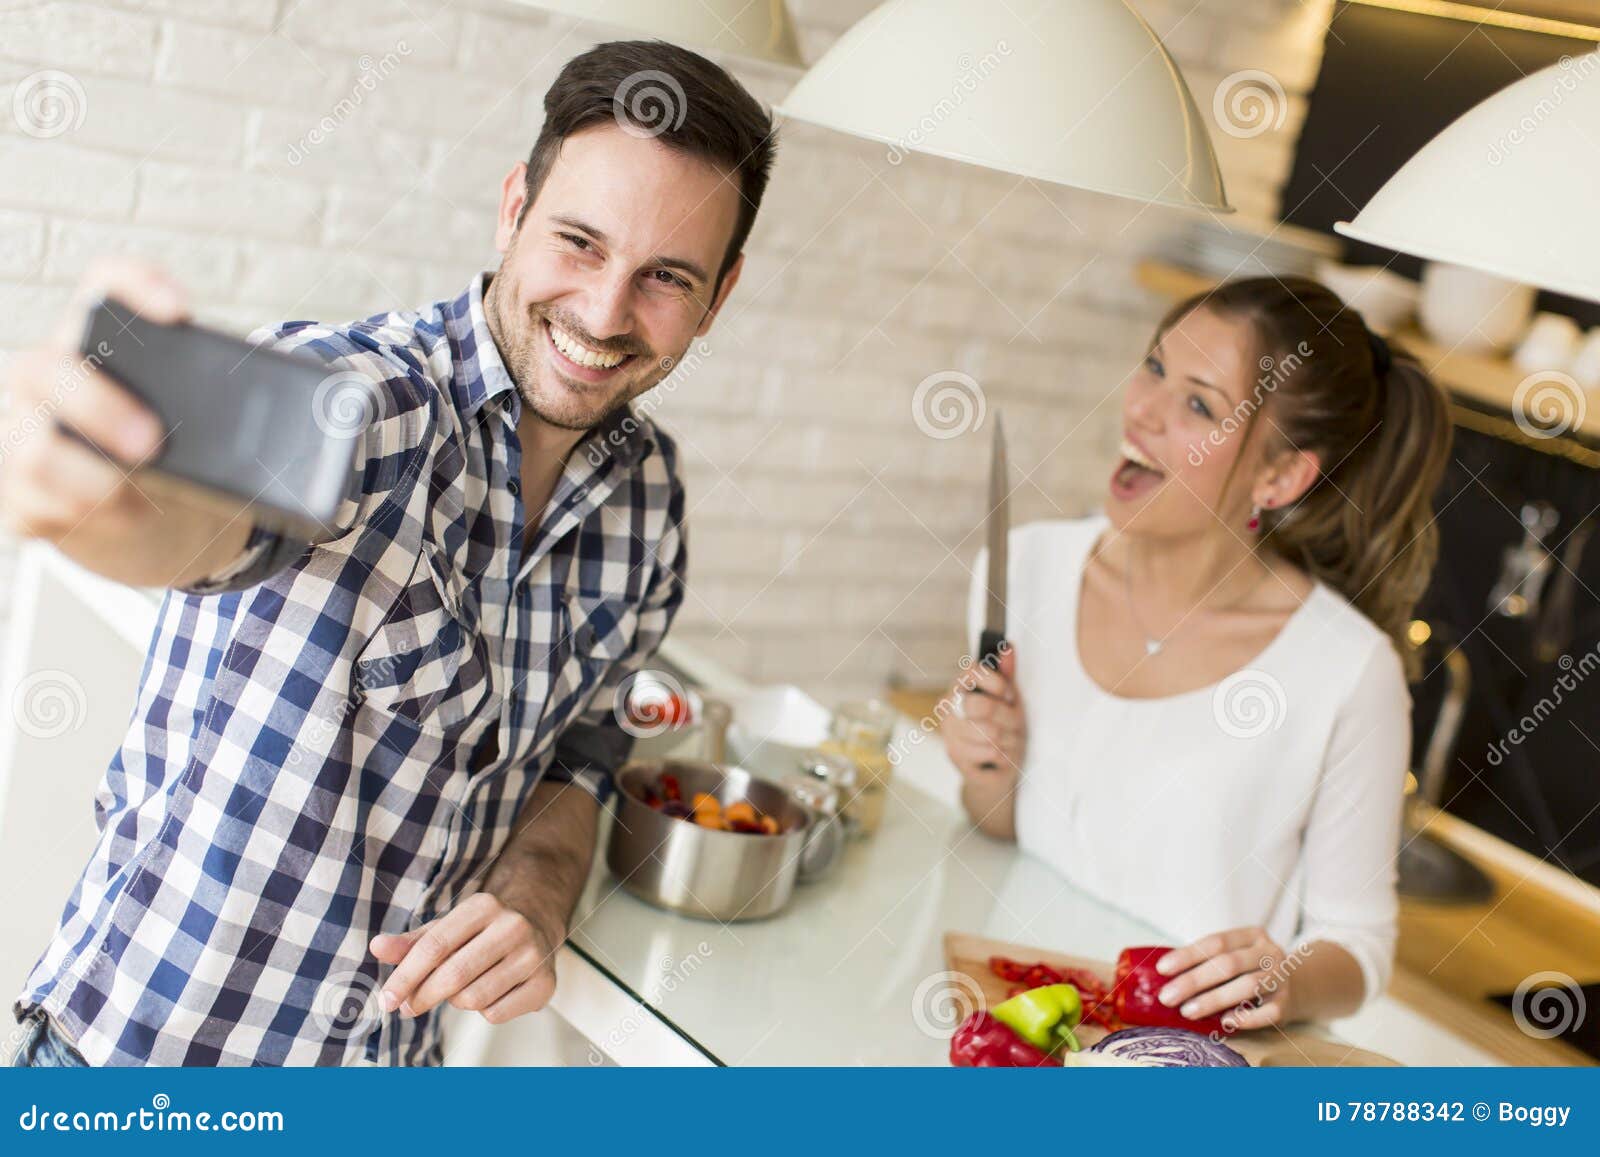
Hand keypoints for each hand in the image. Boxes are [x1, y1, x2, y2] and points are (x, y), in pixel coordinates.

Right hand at [0, 257, 250, 585]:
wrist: (150, 516)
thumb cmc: (181, 450)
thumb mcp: (209, 423)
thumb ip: (235, 406)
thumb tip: (329, 408)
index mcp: (102, 341)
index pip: (107, 285)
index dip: (137, 285)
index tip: (181, 313)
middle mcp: (50, 377)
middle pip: (50, 368)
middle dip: (100, 407)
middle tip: (152, 443)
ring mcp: (25, 433)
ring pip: (33, 448)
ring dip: (94, 478)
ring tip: (141, 493)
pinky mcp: (21, 493)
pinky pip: (36, 501)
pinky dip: (88, 514)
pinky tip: (126, 515)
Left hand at [369, 891, 559, 1024]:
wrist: (536, 924)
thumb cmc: (481, 931)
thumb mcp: (446, 928)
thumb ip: (411, 942)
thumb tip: (377, 947)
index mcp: (483, 906)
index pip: (435, 946)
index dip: (406, 976)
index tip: (387, 999)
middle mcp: (513, 926)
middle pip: (454, 975)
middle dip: (423, 996)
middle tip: (408, 1007)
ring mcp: (533, 955)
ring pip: (474, 998)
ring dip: (457, 1001)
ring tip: (462, 988)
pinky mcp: (545, 984)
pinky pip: (497, 1014)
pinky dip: (484, 1011)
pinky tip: (490, 993)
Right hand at [942, 646, 1026, 782]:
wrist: (994, 770)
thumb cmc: (1002, 730)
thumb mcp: (1009, 700)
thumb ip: (1007, 673)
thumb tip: (1008, 647)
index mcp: (960, 685)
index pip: (974, 671)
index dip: (999, 684)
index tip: (1008, 695)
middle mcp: (948, 705)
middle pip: (983, 706)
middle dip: (1008, 718)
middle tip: (1013, 724)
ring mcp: (949, 731)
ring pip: (991, 733)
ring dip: (1009, 740)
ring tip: (1007, 742)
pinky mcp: (955, 755)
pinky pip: (991, 752)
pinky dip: (1004, 757)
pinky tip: (999, 757)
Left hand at [1154, 926, 1292, 1030]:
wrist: (1298, 987)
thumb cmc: (1250, 971)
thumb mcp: (1235, 956)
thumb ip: (1207, 962)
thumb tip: (1163, 978)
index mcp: (1252, 935)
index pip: (1216, 942)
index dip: (1187, 955)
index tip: (1162, 969)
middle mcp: (1270, 953)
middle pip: (1228, 964)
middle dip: (1194, 981)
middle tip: (1167, 997)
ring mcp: (1281, 978)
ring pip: (1247, 986)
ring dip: (1213, 1000)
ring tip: (1187, 1011)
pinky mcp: (1288, 1004)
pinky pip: (1268, 1012)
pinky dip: (1245, 1017)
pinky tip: (1225, 1021)